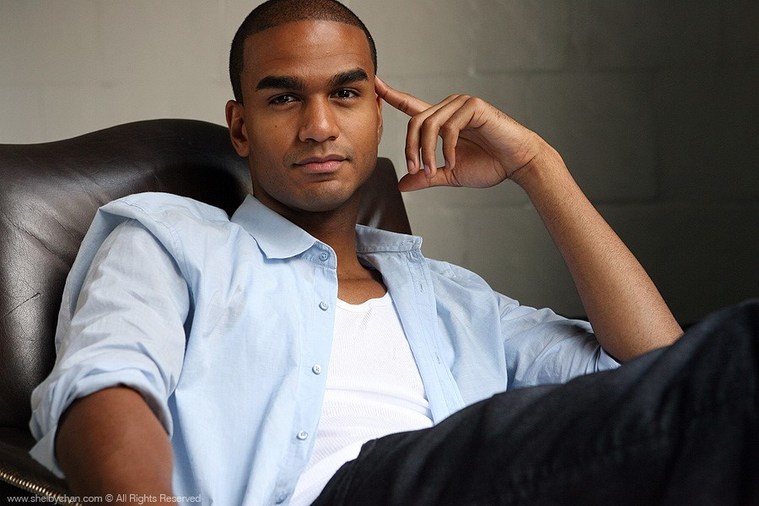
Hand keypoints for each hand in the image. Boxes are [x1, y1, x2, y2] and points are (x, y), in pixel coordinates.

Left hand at [375, 76, 543, 191]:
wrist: (518, 164)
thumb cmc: (490, 166)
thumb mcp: (450, 174)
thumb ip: (427, 177)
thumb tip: (402, 184)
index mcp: (442, 120)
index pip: (411, 105)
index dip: (392, 95)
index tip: (375, 84)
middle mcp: (449, 107)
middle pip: (415, 122)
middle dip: (411, 149)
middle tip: (416, 171)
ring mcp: (461, 104)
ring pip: (429, 125)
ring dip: (426, 152)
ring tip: (432, 171)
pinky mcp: (474, 106)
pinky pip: (448, 128)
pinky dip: (447, 149)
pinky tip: (453, 162)